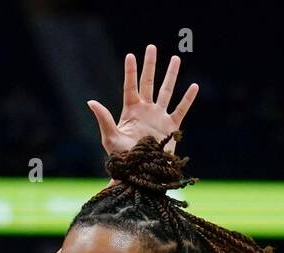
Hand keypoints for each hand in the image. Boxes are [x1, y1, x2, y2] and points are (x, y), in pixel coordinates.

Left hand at [87, 43, 198, 157]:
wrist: (140, 174)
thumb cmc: (122, 159)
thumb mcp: (110, 138)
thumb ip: (103, 119)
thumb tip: (90, 101)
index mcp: (130, 111)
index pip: (131, 86)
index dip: (131, 71)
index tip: (131, 55)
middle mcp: (145, 111)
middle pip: (148, 82)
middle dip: (150, 65)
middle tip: (152, 47)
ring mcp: (159, 117)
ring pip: (166, 91)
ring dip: (171, 75)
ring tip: (176, 58)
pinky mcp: (171, 127)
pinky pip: (181, 110)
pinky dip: (188, 99)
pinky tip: (193, 86)